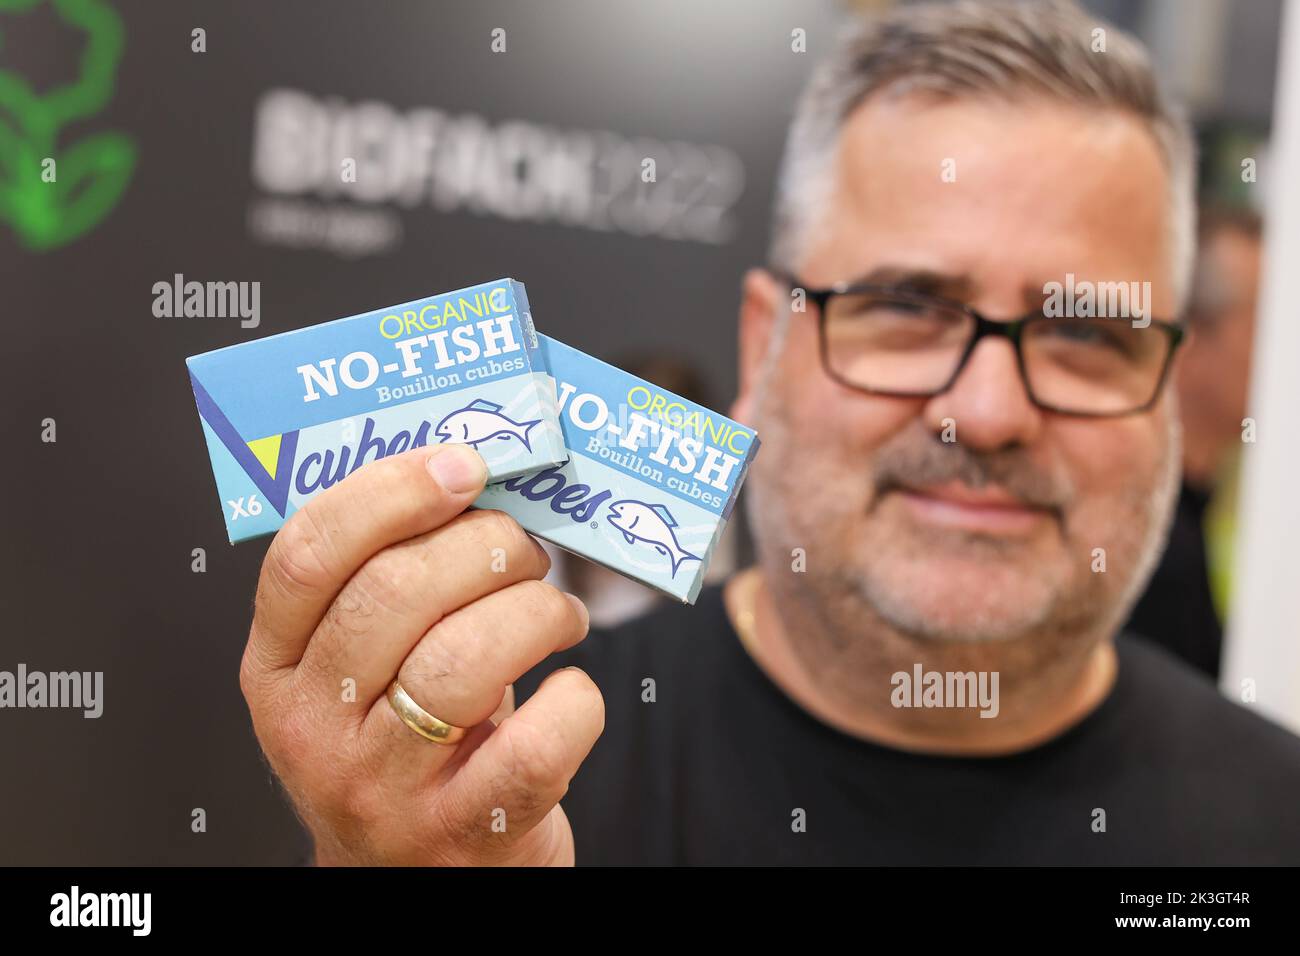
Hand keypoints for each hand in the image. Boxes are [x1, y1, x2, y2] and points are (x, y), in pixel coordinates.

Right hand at [239, 445, 603, 864]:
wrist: (419, 877)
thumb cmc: (408, 742)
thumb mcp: (365, 667)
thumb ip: (394, 582)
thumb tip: (475, 471)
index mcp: (277, 667)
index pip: (308, 555)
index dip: (390, 492)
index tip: (464, 463)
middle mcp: (312, 729)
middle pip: (393, 595)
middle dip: (485, 547)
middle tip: (527, 549)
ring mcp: (381, 789)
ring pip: (462, 661)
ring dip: (534, 612)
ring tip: (558, 612)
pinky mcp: (460, 833)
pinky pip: (532, 748)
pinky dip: (575, 702)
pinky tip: (573, 688)